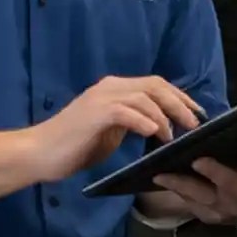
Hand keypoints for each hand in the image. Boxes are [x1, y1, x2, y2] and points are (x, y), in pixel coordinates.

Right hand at [26, 75, 202, 182]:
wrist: (39, 152)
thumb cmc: (74, 145)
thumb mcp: (111, 131)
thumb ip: (132, 123)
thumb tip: (160, 127)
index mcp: (115, 89)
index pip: (155, 84)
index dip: (179, 96)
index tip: (197, 113)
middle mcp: (111, 87)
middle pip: (155, 86)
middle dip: (179, 103)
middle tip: (195, 123)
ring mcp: (102, 98)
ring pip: (144, 96)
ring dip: (165, 115)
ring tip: (175, 135)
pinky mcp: (95, 113)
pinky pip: (125, 111)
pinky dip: (143, 120)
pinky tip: (155, 132)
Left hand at [152, 133, 236, 224]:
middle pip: (231, 186)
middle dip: (216, 172)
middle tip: (199, 159)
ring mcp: (222, 207)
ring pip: (202, 196)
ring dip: (183, 184)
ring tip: (164, 171)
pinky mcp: (204, 213)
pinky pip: (187, 202)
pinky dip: (173, 190)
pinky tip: (159, 177)